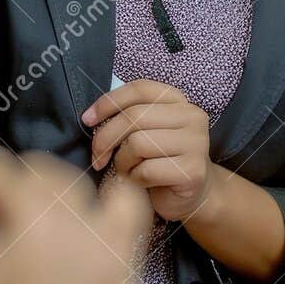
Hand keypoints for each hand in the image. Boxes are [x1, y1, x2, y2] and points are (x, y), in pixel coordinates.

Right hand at [0, 146, 151, 283]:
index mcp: (31, 221)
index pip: (2, 172)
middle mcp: (76, 226)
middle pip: (44, 173)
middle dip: (22, 185)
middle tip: (8, 213)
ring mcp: (108, 243)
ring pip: (86, 186)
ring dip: (63, 194)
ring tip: (47, 218)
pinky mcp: (128, 261)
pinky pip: (129, 207)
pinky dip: (114, 201)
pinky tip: (91, 218)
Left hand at [83, 78, 216, 223]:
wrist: (190, 194)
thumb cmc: (158, 160)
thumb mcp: (144, 130)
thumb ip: (127, 117)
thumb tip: (90, 118)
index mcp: (178, 100)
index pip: (139, 89)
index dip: (108, 102)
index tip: (88, 120)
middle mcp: (192, 116)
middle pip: (134, 116)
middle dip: (106, 138)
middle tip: (97, 157)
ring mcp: (196, 143)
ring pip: (138, 143)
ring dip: (122, 161)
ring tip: (126, 169)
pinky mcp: (193, 171)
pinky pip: (147, 170)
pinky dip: (135, 178)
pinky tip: (141, 182)